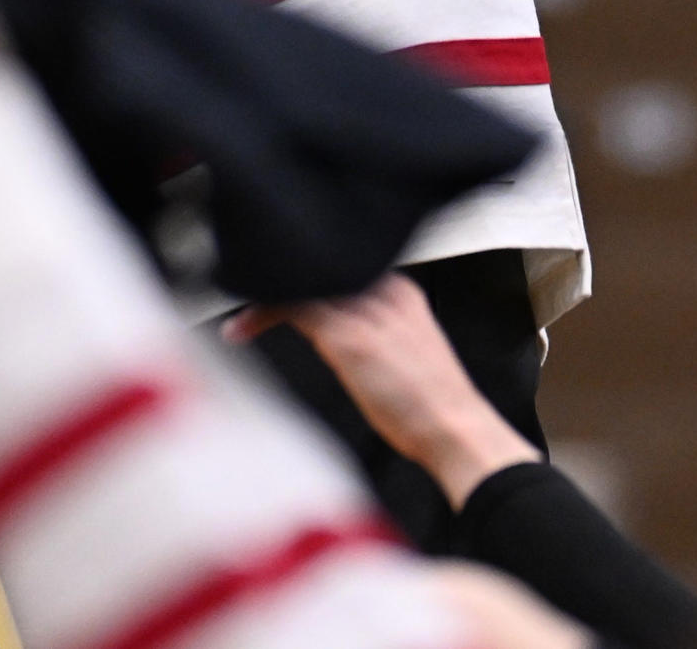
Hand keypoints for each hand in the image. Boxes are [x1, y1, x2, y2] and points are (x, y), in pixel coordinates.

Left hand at [226, 275, 534, 507]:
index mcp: (400, 291)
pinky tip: (242, 328)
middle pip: (319, 268)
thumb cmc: (433, 404)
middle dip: (280, 279)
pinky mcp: (349, 338)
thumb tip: (333, 330)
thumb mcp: (406, 352)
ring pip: (302, 283)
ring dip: (264, 294)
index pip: (340, 266)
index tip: (274, 289)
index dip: (302, 275)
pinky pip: (293, 308)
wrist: (457, 431)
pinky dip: (262, 313)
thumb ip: (375, 330)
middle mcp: (383, 291)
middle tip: (246, 295)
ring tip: (239, 317)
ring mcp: (365, 312)